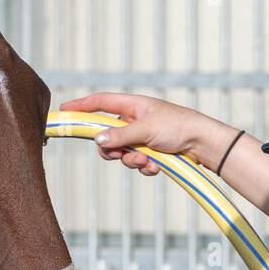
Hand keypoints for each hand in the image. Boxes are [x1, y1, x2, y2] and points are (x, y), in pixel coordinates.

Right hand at [61, 92, 238, 174]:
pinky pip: (136, 163)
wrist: (204, 144)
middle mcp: (135, 120)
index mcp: (132, 106)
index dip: (81, 106)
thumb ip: (119, 136)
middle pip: (107, 135)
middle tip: (118, 155)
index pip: (100, 103)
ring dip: (131, 160)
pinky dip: (144, 167)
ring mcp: (142, 137)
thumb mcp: (145, 130)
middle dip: (112, 149)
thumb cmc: (179, 126)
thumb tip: (97, 140)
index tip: (64, 111)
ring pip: (121, 152)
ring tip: (146, 161)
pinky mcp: (151, 152)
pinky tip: (157, 166)